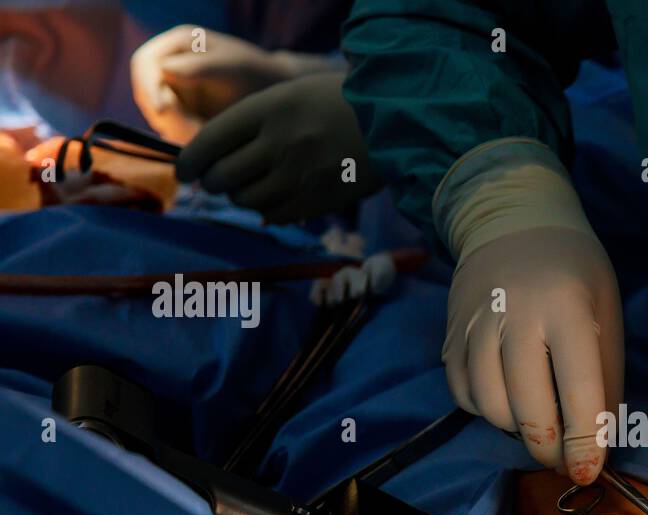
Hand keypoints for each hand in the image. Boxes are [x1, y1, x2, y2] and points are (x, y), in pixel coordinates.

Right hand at [131, 25, 295, 142]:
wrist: (274, 96)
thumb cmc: (256, 74)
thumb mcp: (232, 66)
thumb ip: (200, 67)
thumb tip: (164, 70)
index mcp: (176, 45)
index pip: (144, 65)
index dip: (150, 88)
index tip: (164, 111)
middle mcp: (168, 67)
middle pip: (146, 95)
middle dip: (167, 117)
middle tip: (194, 134)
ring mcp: (172, 92)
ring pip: (158, 118)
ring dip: (177, 132)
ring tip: (207, 140)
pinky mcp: (181, 117)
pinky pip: (172, 133)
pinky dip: (187, 140)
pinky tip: (208, 144)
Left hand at [175, 72, 381, 222]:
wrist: (394, 124)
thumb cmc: (338, 105)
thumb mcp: (290, 96)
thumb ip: (253, 124)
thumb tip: (214, 161)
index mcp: (268, 111)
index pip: (209, 143)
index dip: (189, 162)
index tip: (185, 171)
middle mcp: (280, 145)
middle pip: (221, 178)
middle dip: (213, 181)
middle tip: (218, 179)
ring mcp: (299, 177)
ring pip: (246, 201)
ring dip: (244, 196)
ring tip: (256, 185)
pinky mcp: (317, 202)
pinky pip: (276, 215)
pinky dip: (270, 210)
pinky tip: (281, 196)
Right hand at [443, 226, 623, 484]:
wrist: (513, 220)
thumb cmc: (575, 273)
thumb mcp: (607, 313)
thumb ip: (604, 377)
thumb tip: (596, 442)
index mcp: (566, 308)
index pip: (577, 391)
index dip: (584, 442)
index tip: (588, 472)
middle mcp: (515, 315)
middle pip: (527, 409)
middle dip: (549, 449)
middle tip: (564, 459)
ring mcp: (475, 324)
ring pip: (491, 408)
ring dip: (518, 431)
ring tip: (539, 424)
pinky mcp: (450, 334)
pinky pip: (464, 394)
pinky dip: (487, 411)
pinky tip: (508, 401)